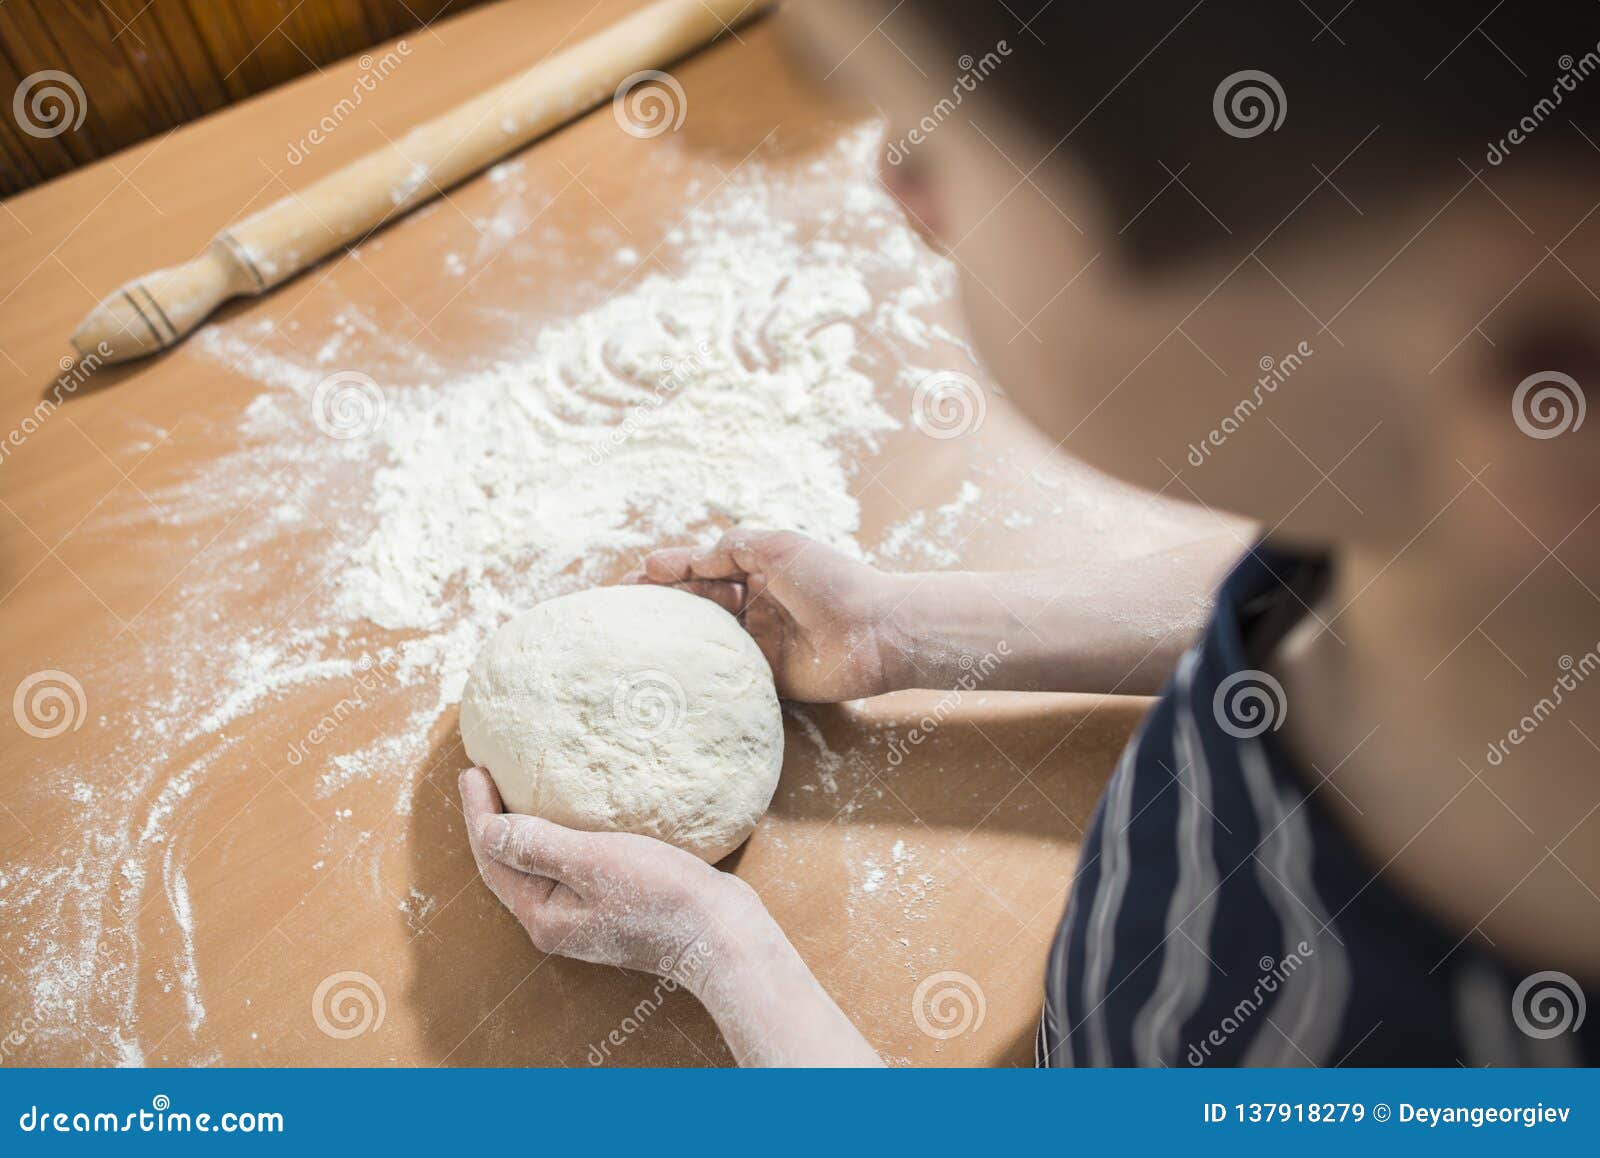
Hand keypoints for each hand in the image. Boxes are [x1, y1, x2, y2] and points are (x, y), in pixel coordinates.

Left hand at [459, 766, 761, 988]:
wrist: (722, 935)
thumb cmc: (662, 897)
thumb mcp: (594, 863)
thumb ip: (538, 845)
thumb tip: (486, 828)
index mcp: (544, 916)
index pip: (494, 859)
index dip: (479, 814)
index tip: (474, 770)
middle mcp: (557, 921)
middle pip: (510, 866)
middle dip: (493, 822)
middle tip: (484, 775)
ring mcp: (586, 916)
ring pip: (539, 865)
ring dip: (524, 828)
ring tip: (517, 791)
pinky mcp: (614, 904)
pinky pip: (570, 865)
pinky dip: (558, 837)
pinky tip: (571, 816)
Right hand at [627, 528, 907, 701]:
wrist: (876, 633)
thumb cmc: (832, 581)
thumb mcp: (778, 546)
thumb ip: (731, 547)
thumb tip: (691, 560)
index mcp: (760, 569)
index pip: (705, 568)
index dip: (670, 570)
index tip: (638, 575)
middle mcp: (757, 604)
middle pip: (699, 602)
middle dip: (662, 602)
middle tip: (623, 606)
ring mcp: (760, 641)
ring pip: (706, 636)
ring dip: (673, 635)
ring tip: (633, 636)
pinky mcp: (766, 676)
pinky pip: (724, 672)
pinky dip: (697, 669)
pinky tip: (667, 670)